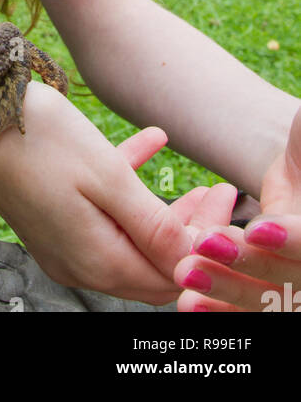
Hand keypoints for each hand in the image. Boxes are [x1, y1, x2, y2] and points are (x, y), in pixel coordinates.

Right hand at [0, 79, 205, 304]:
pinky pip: (101, 211)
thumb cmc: (36, 140)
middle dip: (189, 227)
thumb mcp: (107, 176)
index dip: (204, 242)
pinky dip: (127, 186)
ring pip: (130, 236)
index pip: (171, 272)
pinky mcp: (49, 216)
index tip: (224, 196)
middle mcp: (80, 262)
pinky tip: (148, 143)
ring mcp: (61, 241)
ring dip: (162, 207)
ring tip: (190, 172)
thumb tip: (191, 258)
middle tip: (216, 187)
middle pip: (151, 260)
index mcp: (99, 260)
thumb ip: (151, 223)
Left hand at [175, 102, 300, 311]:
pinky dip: (217, 305)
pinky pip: (244, 301)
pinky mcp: (265, 283)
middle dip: (247, 262)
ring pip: (262, 295)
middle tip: (205, 244)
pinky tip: (187, 302)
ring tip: (186, 275)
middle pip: (288, 277)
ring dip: (224, 288)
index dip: (290, 240)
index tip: (257, 228)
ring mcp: (290, 276)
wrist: (300, 170)